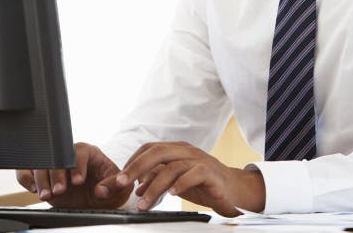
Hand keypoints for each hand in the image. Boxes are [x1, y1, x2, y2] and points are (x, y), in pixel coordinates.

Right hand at [16, 142, 131, 208]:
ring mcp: (55, 166)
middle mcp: (69, 156)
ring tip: (46, 195)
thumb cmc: (110, 187)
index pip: (80, 153)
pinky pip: (26, 171)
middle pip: (57, 157)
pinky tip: (34, 190)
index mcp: (89, 152)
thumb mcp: (120, 187)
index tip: (77, 182)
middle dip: (57, 175)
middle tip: (59, 191)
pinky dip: (26, 179)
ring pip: (41, 164)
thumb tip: (100, 190)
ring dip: (40, 179)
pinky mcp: (43, 177)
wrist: (98, 199)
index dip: (77, 166)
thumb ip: (113, 186)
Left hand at [99, 141, 264, 216]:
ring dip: (154, 186)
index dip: (132, 161)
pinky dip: (181, 184)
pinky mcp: (211, 172)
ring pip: (172, 167)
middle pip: (157, 152)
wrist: (233, 190)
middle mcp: (187, 151)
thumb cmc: (203, 184)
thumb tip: (132, 186)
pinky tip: (171, 195)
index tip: (119, 178)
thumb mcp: (175, 181)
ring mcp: (199, 160)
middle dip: (136, 167)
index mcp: (177, 150)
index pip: (150, 148)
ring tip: (144, 204)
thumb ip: (156, 180)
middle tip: (121, 184)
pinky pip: (194, 174)